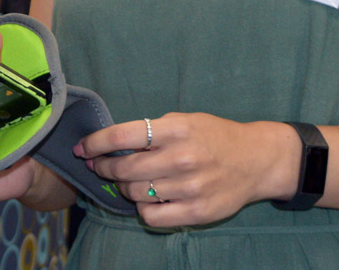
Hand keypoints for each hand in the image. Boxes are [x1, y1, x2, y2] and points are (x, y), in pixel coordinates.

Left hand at [78, 114, 296, 227]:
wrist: (255, 159)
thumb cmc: (214, 136)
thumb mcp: (184, 121)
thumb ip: (151, 131)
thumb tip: (112, 143)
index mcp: (176, 130)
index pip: (122, 136)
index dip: (96, 143)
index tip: (83, 147)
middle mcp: (182, 158)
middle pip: (124, 168)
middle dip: (104, 167)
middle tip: (100, 166)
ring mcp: (190, 188)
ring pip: (135, 193)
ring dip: (123, 187)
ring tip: (126, 180)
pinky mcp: (197, 212)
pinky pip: (152, 215)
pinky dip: (142, 208)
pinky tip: (146, 198)